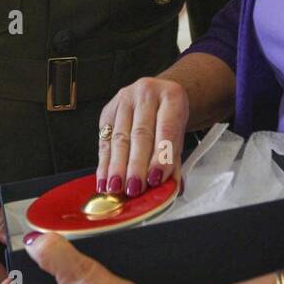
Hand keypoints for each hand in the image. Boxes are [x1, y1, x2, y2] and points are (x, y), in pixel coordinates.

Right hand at [97, 77, 187, 198]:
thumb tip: (169, 189)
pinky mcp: (107, 111)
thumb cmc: (169, 117)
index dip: (160, 155)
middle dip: (136, 165)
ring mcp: (124, 100)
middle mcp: (146, 94)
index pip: (166, 128)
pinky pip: (104, 140)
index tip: (155, 179)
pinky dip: (104, 164)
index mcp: (171, 97)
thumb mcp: (179, 134)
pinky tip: (105, 180)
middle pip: (140, 133)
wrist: (158, 95)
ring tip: (118, 188)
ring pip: (119, 137)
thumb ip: (174, 161)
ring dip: (117, 167)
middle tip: (135, 188)